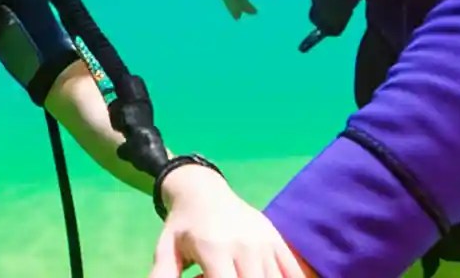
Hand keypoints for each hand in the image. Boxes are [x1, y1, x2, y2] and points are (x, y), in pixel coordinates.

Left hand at [148, 165, 307, 277]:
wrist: (201, 190)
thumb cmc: (182, 225)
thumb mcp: (166, 248)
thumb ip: (164, 274)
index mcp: (215, 248)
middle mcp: (244, 245)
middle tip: (217, 276)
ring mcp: (265, 242)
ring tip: (235, 273)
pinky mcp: (279, 240)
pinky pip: (294, 273)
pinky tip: (264, 276)